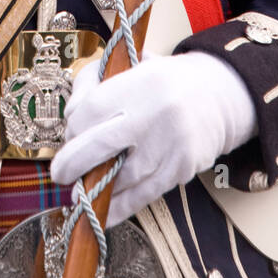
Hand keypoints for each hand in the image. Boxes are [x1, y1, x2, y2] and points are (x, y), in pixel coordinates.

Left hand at [50, 51, 256, 225]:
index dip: (72, 128)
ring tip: (79, 190)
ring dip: (94, 188)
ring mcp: (170, 146)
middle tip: (60, 173)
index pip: (91, 111)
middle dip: (73, 163)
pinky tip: (101, 213)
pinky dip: (118, 208)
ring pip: (120, 177)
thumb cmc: (161, 80)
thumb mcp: (128, 64)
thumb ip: (92, 82)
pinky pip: (142, 196)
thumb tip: (69, 120)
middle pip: (100, 145)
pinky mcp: (180, 170)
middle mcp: (155, 114)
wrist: (217, 96)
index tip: (68, 134)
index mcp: (140, 82)